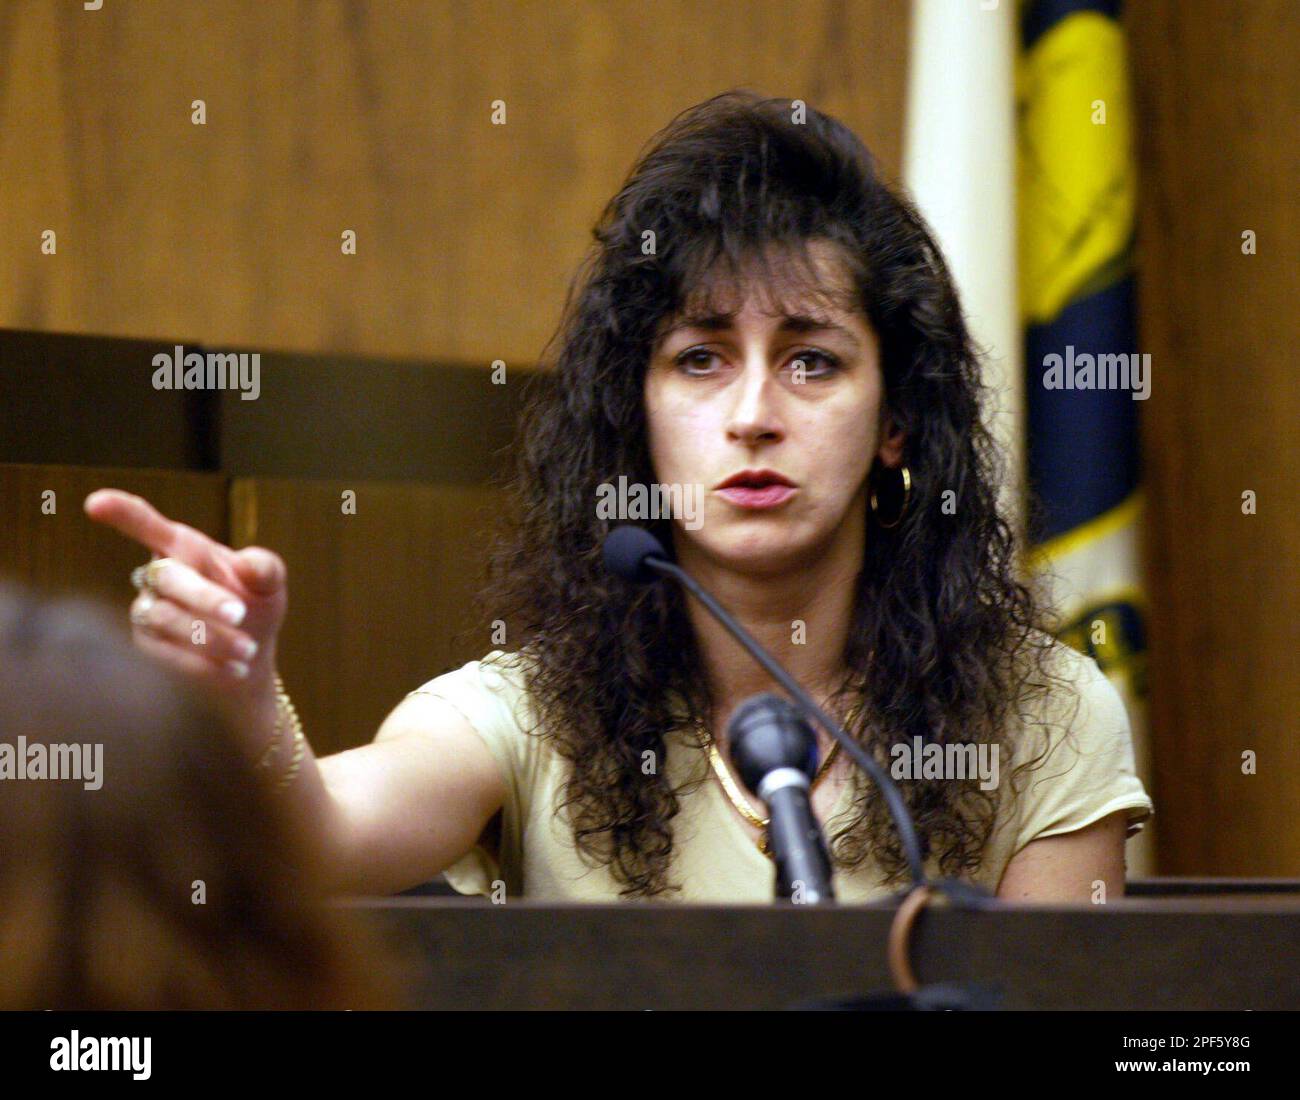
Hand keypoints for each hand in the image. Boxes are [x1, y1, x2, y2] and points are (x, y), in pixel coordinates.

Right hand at [83, 489, 287, 710]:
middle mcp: (157, 576)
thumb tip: (248, 565)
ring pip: (165, 619)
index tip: (96, 503)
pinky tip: (238, 668)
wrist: (250, 657)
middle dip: (205, 596)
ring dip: (212, 636)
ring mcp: (146, 610)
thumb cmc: (255, 605)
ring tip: (249, 649)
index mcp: (183, 548)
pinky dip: (206, 662)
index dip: (123, 514)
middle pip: (167, 578)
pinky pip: (167, 654)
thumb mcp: (269, 584)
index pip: (149, 526)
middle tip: (240, 613)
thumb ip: (264, 568)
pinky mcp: (147, 647)